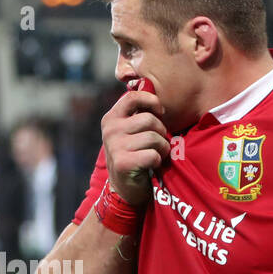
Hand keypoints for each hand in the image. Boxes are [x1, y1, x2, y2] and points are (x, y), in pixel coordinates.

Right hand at [100, 80, 168, 205]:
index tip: (160, 112)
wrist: (124, 189)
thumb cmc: (133, 155)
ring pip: (154, 137)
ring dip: (162, 148)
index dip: (152, 101)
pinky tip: (151, 165)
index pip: (133, 97)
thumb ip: (137, 112)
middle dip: (161, 132)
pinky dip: (158, 161)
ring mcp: (115, 146)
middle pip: (150, 119)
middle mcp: (110, 130)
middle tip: (159, 143)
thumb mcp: (129, 131)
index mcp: (111, 118)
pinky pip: (153, 155)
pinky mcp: (122, 162)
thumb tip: (148, 84)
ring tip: (157, 154)